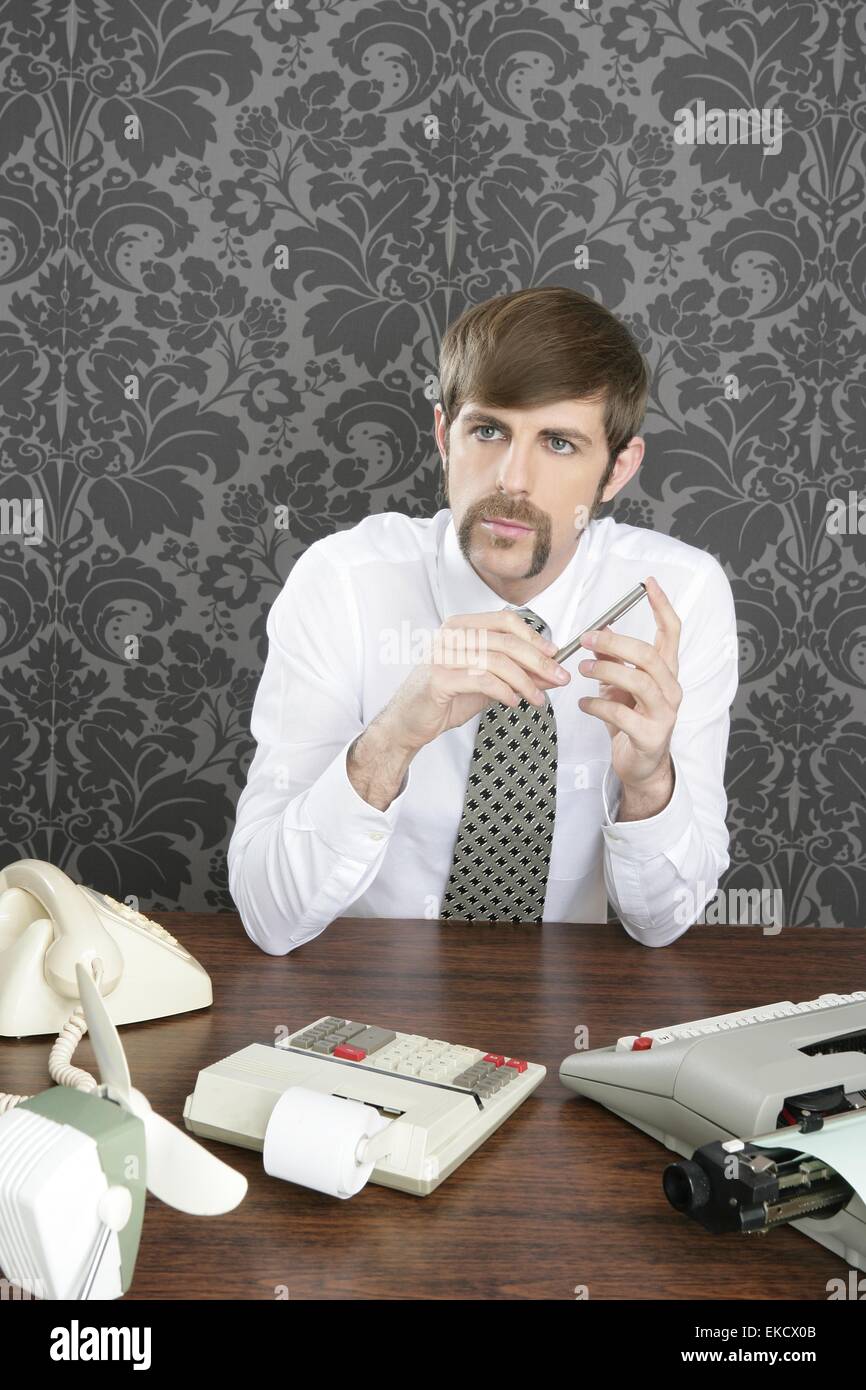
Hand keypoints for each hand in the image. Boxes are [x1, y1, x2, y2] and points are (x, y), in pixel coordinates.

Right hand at [377, 609, 570, 754]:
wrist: (408, 722)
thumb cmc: (445, 698)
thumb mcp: (488, 683)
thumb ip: (517, 674)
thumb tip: (552, 673)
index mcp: (461, 626)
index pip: (505, 621)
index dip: (534, 636)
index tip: (555, 654)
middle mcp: (450, 635)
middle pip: (505, 640)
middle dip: (538, 661)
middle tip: (559, 677)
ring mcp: (442, 655)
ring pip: (497, 661)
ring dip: (524, 681)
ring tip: (537, 699)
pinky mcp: (438, 678)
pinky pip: (482, 680)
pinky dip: (504, 691)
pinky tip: (514, 702)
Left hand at [576, 576, 681, 790]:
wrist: (641, 766)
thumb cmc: (631, 721)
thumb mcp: (620, 687)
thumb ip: (615, 661)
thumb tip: (601, 633)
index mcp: (666, 672)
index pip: (672, 632)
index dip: (662, 606)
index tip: (648, 584)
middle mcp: (671, 689)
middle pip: (650, 655)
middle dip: (617, 643)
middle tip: (588, 637)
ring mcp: (665, 713)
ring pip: (639, 682)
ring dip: (605, 670)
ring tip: (582, 668)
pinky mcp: (651, 736)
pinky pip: (621, 713)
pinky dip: (597, 705)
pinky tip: (583, 703)